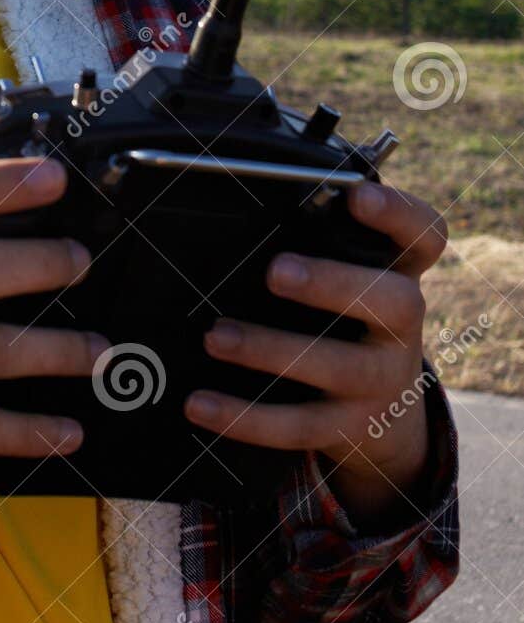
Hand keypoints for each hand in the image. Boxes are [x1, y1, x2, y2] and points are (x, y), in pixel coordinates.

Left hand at [183, 181, 448, 526]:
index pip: (424, 235)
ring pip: (338, 367)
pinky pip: (299, 426)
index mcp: (401, 272)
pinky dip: (244, 417)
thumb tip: (244, 206)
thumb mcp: (346, 274)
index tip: (356, 195)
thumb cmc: (342, 313)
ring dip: (271, 351)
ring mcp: (383, 379)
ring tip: (215, 336)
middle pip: (393, 301)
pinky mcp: (352, 427)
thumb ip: (317, 240)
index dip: (397, 214)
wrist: (382, 409)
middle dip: (333, 283)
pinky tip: (199, 404)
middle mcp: (403, 325)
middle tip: (276, 271)